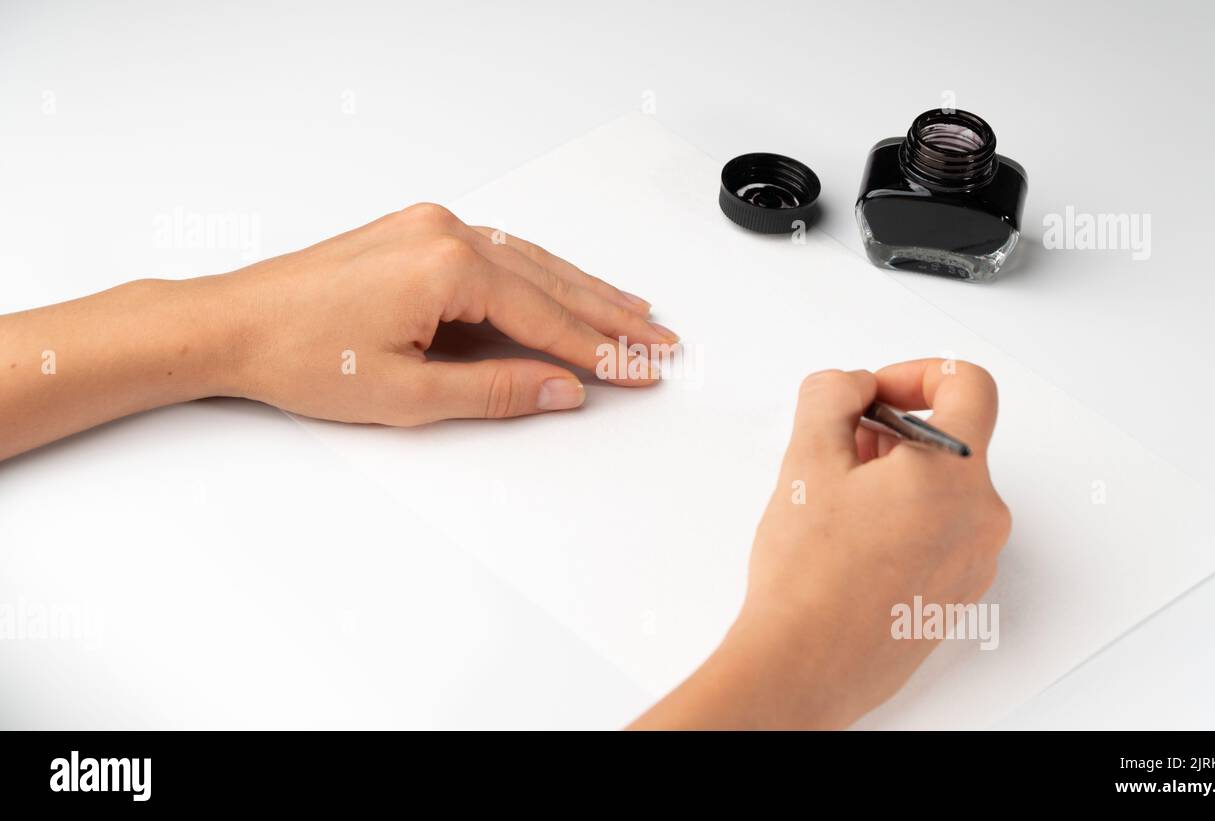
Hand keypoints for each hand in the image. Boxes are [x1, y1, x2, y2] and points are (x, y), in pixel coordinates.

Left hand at [0, 203, 676, 458]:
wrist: (232, 324)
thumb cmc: (302, 358)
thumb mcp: (407, 395)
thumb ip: (496, 389)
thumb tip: (563, 389)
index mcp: (448, 268)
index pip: (547, 318)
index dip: (601, 352)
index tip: (644, 370)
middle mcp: (447, 233)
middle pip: (552, 281)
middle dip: (610, 316)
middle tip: (660, 341)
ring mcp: (431, 226)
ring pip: (532, 261)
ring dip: (584, 290)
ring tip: (634, 313)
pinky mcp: (417, 231)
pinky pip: (501, 251)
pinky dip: (541, 275)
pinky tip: (567, 286)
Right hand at [631, 360, 1010, 728]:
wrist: (804, 666)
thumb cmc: (809, 576)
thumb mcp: (808, 458)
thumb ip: (832, 396)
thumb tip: (853, 386)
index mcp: (956, 474)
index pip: (969, 385)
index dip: (916, 374)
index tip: (874, 395)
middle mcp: (981, 519)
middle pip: (950, 442)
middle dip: (892, 435)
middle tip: (837, 454)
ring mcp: (973, 564)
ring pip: (942, 492)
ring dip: (894, 480)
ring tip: (837, 507)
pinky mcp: (955, 597)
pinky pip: (939, 536)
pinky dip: (901, 523)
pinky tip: (850, 546)